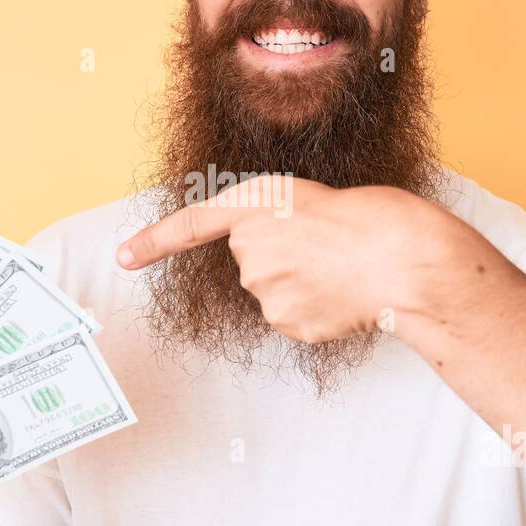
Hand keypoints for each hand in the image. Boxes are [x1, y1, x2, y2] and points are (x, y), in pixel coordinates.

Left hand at [117, 175, 476, 343]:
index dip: (154, 241)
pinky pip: (293, 317)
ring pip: (272, 292)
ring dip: (300, 284)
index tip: (122, 258)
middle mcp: (249, 248)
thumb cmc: (370, 218)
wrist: (402, 257)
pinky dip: (314, 310)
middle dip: (281, 256)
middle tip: (325, 246)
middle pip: (251, 261)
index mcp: (255, 203)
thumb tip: (267, 278)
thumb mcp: (310, 202)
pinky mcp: (286, 323)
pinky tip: (342, 295)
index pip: (191, 223)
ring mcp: (265, 290)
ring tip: (340, 269)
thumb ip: (273, 228)